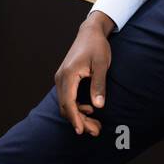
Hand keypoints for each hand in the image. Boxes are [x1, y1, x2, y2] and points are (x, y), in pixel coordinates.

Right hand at [54, 11, 114, 136]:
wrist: (90, 32)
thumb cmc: (97, 46)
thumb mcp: (102, 64)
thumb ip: (99, 85)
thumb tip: (98, 106)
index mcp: (69, 74)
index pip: (68, 102)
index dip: (75, 118)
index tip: (81, 130)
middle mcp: (61, 78)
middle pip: (66, 106)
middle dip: (79, 120)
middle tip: (95, 131)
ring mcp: (61, 78)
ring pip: (66, 104)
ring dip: (79, 115)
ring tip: (95, 125)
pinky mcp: (65, 79)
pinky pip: (68, 98)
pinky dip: (77, 107)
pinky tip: (89, 110)